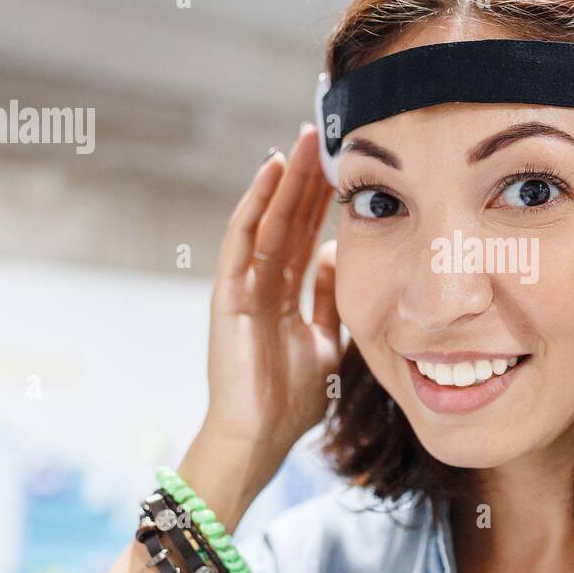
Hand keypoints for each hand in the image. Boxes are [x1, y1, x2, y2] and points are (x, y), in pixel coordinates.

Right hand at [197, 123, 341, 491]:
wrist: (259, 438)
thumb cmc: (290, 401)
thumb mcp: (327, 341)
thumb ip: (329, 299)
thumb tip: (336, 255)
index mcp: (284, 295)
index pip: (306, 236)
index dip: (322, 201)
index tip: (345, 166)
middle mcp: (262, 284)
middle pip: (288, 220)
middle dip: (306, 179)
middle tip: (324, 134)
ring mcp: (243, 287)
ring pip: (268, 221)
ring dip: (286, 181)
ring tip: (303, 141)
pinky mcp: (229, 294)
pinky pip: (242, 239)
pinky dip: (255, 203)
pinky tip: (271, 171)